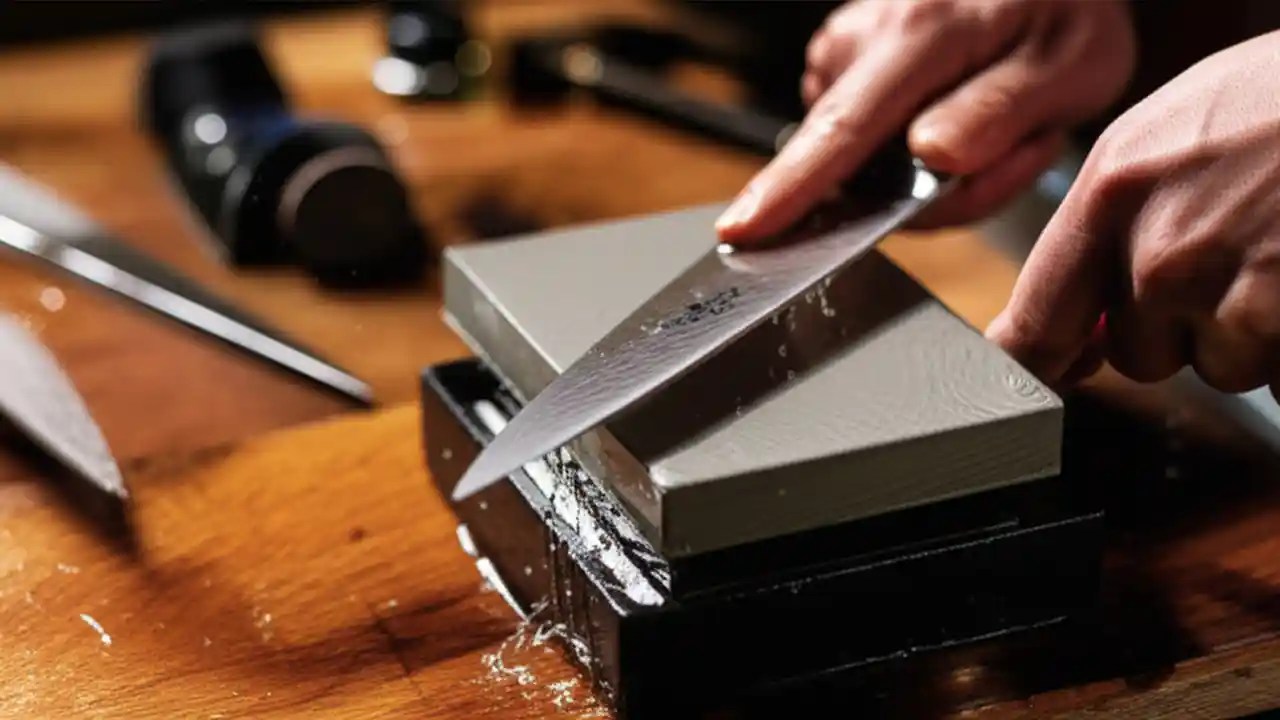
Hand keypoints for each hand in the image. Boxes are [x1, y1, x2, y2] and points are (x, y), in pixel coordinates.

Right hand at [715, 0, 1135, 242]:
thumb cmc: (1064, 14)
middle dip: (940, 194)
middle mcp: (864, 39)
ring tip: (1001, 130)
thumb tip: (929, 156)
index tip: (744, 229)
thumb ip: (999, 110)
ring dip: (941, 179)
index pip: (845, 129)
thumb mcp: (1072, 64)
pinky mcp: (841, 67)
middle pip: (861, 171)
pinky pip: (870, 151)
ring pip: (873, 171)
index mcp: (920, 35)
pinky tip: (961, 123)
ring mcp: (845, 52)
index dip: (792, 188)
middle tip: (1020, 150)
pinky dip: (921, 159)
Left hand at [987, 30, 1279, 398]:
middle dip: (1181, 325)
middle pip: (1140, 354)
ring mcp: (1234, 303)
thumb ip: (1113, 219)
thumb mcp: (1172, 133)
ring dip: (1252, 332)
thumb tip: (1079, 308)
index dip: (1036, 361)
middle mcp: (1160, 258)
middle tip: (1239, 253)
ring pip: (1221, 366)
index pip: (1036, 323)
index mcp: (1113, 196)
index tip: (1034, 378)